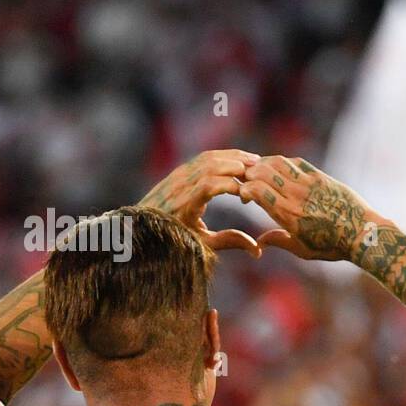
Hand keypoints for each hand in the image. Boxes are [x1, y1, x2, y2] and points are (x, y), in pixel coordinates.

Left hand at [140, 149, 262, 255]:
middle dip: (239, 166)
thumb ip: (229, 241)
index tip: (251, 194)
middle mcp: (181, 184)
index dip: (234, 186)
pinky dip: (223, 156)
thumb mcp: (201, 245)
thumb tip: (257, 250)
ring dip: (233, 157)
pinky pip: (204, 157)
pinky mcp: (180, 170)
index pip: (212, 184)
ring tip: (255, 162)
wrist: (142, 227)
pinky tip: (238, 160)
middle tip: (262, 171)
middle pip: (213, 165)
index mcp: (185, 203)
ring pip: (209, 157)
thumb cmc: (173, 240)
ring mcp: (179, 174)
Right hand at [238, 156, 373, 261]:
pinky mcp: (321, 177)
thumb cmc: (333, 246)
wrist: (363, 234)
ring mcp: (309, 184)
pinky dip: (283, 162)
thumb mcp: (303, 250)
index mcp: (288, 215)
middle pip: (262, 172)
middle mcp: (296, 196)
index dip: (244, 188)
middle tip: (248, 179)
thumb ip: (279, 241)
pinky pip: (296, 162)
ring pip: (277, 162)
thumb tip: (260, 242)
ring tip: (261, 172)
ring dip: (264, 164)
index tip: (244, 196)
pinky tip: (280, 170)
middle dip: (249, 173)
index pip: (256, 190)